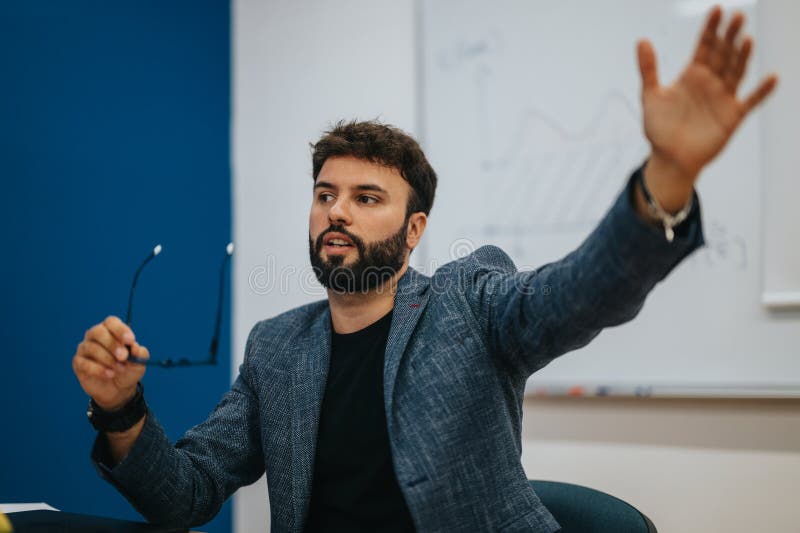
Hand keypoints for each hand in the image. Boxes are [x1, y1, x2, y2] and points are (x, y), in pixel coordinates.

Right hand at [73, 315, 148, 409]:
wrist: (118, 388)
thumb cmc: (128, 369)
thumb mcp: (139, 362)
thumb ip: (140, 353)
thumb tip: (135, 347)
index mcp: (111, 330)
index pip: (111, 322)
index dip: (120, 330)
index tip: (130, 341)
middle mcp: (95, 336)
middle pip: (98, 332)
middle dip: (112, 344)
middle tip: (123, 356)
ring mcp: (85, 348)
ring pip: (92, 348)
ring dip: (108, 359)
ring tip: (120, 369)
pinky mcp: (78, 362)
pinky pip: (84, 363)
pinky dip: (98, 369)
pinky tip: (110, 374)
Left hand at [637, 6, 777, 187]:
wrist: (668, 159)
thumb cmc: (659, 129)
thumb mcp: (651, 96)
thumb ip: (648, 69)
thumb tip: (641, 40)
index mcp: (692, 74)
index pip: (705, 46)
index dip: (711, 28)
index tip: (718, 9)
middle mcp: (711, 82)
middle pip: (723, 54)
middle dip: (730, 36)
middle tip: (738, 16)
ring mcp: (723, 98)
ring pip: (736, 72)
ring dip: (743, 56)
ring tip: (747, 39)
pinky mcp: (732, 116)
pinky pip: (751, 101)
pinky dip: (762, 91)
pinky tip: (772, 77)